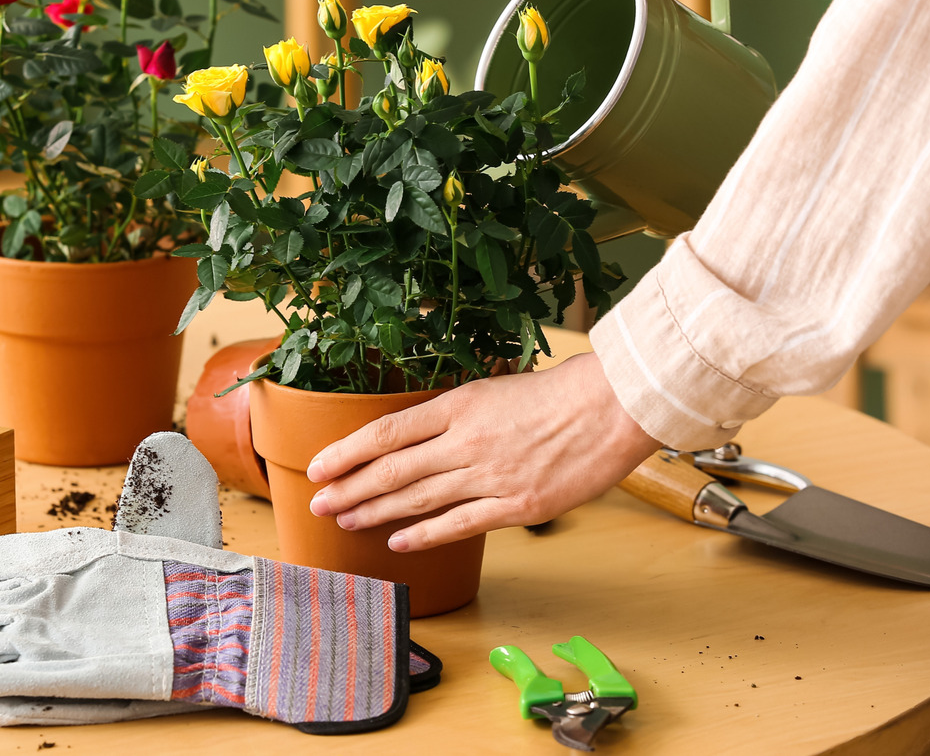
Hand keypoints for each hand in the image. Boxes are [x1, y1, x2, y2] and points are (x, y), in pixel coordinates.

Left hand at [305, 353, 660, 551]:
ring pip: (417, 499)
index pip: (386, 431)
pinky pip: (458, 524)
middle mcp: (466, 441)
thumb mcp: (494, 389)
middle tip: (317, 503)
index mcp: (458, 406)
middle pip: (392, 469)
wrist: (612, 407)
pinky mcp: (516, 506)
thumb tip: (417, 436)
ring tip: (345, 521)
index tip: (319, 467)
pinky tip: (396, 542)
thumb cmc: (558, 394)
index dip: (347, 452)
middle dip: (349, 487)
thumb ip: (456, 415)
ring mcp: (490, 476)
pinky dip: (423, 535)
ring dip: (375, 512)